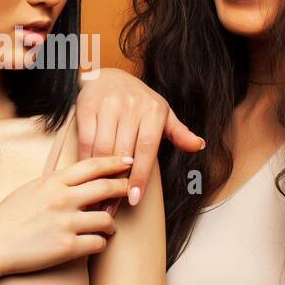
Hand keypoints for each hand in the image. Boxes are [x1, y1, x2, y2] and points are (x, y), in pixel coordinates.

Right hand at [0, 155, 135, 277]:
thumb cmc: (7, 218)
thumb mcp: (30, 189)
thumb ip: (54, 182)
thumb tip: (74, 178)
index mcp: (53, 182)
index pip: (92, 166)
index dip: (114, 162)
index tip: (128, 161)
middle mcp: (63, 199)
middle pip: (107, 188)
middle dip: (124, 187)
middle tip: (131, 190)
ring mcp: (66, 223)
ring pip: (108, 219)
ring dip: (111, 223)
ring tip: (108, 227)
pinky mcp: (68, 247)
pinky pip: (98, 243)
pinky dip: (100, 243)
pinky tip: (94, 243)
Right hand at [77, 68, 203, 208]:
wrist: (108, 75)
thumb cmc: (138, 100)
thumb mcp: (161, 112)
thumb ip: (178, 132)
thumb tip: (199, 145)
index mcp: (153, 111)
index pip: (147, 149)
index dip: (140, 176)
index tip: (133, 198)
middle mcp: (131, 106)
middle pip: (123, 152)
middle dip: (117, 183)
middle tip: (112, 208)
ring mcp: (108, 105)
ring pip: (103, 148)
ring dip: (99, 176)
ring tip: (97, 199)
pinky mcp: (87, 105)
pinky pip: (86, 140)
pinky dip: (85, 160)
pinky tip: (85, 176)